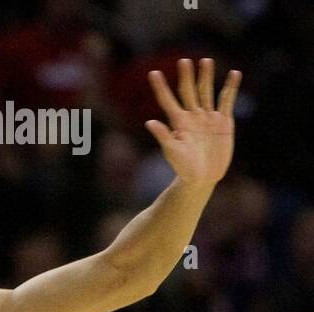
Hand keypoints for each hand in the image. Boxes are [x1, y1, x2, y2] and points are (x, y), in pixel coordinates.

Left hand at [145, 59, 240, 187]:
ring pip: (206, 92)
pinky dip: (230, 88)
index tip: (153, 73)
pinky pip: (226, 100)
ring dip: (206, 77)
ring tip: (206, 61)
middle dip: (186, 76)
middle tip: (183, 61)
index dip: (160, 87)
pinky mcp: (223, 121)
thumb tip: (149, 122)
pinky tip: (234, 74)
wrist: (202, 178)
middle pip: (188, 91)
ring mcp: (208, 117)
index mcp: (178, 122)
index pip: (167, 101)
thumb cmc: (183, 168)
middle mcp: (192, 116)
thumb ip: (163, 136)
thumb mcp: (173, 152)